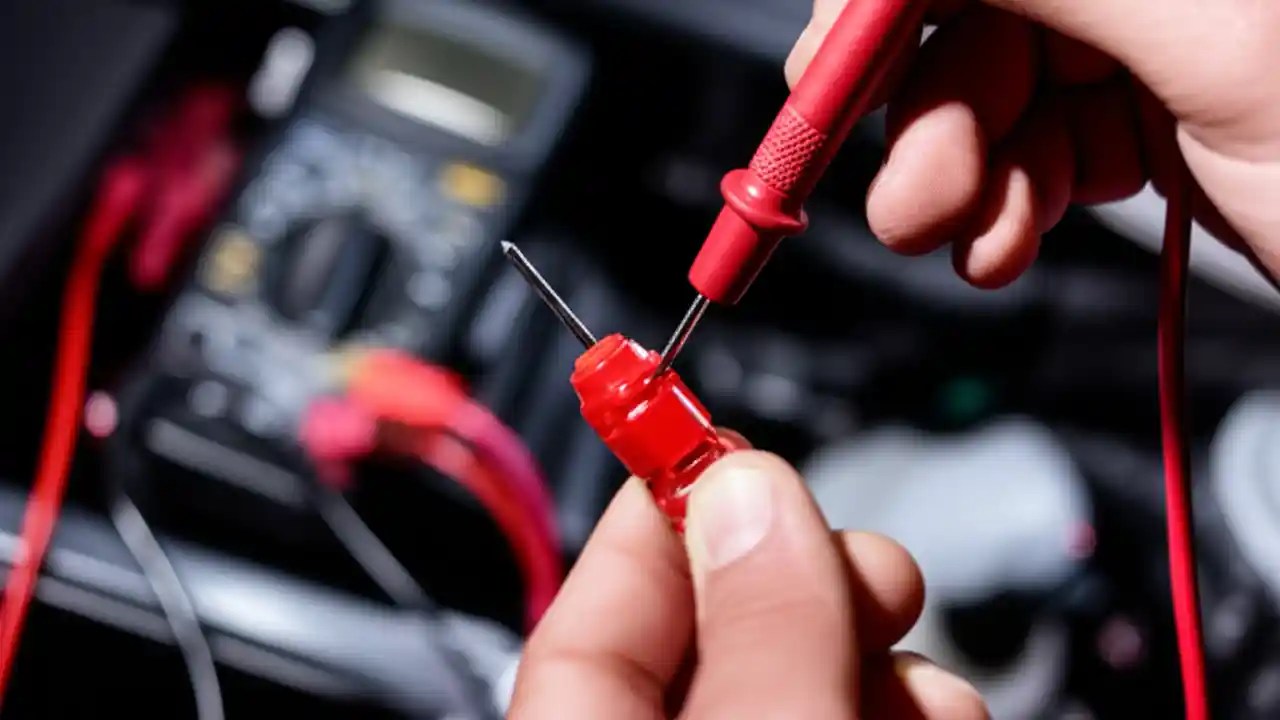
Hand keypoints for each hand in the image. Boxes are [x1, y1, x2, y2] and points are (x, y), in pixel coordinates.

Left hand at [508, 448, 986, 718]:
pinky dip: (900, 709)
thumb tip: (748, 493)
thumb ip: (761, 635)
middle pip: (711, 643)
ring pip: (799, 682)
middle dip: (804, 583)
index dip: (659, 514)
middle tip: (870, 568)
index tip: (715, 439)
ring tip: (928, 676)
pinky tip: (940, 711)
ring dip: (875, 652)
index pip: (590, 618)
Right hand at [788, 0, 1279, 287]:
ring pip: (994, 93)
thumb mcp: (1220, 44)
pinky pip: (1036, 145)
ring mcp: (1152, 41)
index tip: (826, 82)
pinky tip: (1009, 243)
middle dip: (926, 120)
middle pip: (972, 19)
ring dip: (960, 181)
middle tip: (912, 207)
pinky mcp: (1151, 116)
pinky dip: (1006, 203)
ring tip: (977, 243)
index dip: (884, 11)